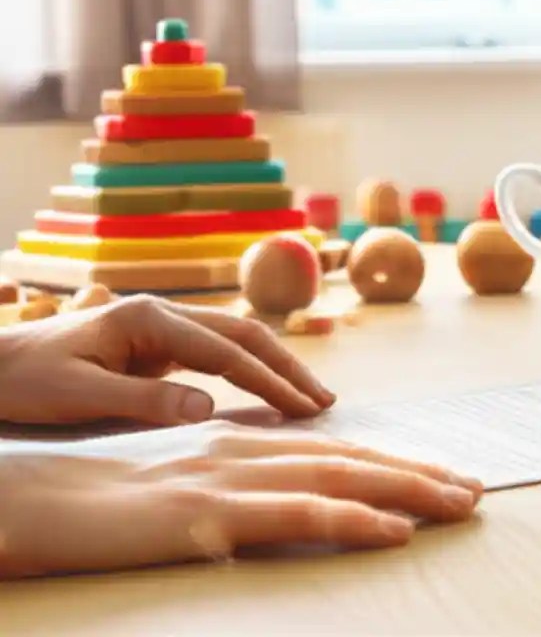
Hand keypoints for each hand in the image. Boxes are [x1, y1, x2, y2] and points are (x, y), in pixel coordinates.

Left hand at [0, 294, 333, 425]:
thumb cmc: (23, 382)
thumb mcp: (77, 395)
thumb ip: (144, 401)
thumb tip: (209, 408)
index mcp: (147, 319)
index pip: (225, 352)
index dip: (268, 381)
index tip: (303, 409)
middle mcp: (162, 315)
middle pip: (243, 336)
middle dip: (288, 368)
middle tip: (325, 403)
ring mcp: (161, 329)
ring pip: (235, 341)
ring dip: (275, 367)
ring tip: (311, 396)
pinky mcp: (157, 348)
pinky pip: (217, 356)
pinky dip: (250, 372)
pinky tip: (270, 391)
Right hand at [0, 421, 483, 577]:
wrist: (29, 497)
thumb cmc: (100, 498)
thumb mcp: (182, 484)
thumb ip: (237, 487)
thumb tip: (288, 505)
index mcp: (241, 441)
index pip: (337, 450)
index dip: (396, 462)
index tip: (444, 476)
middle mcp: (246, 449)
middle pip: (354, 457)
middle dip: (422, 473)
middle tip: (477, 490)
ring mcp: (230, 478)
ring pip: (341, 477)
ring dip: (410, 490)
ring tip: (462, 504)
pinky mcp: (208, 514)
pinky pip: (297, 514)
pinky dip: (353, 518)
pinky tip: (394, 529)